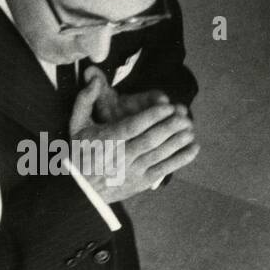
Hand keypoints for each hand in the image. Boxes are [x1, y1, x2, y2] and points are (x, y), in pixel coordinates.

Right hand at [69, 70, 197, 202]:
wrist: (80, 190)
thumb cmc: (80, 153)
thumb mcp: (76, 125)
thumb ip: (85, 100)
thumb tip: (94, 79)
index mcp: (107, 140)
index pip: (133, 126)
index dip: (152, 116)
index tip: (167, 106)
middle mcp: (121, 157)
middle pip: (150, 139)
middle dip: (170, 126)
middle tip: (184, 115)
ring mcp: (132, 171)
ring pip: (159, 154)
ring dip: (178, 141)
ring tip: (190, 128)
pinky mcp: (141, 182)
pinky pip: (164, 169)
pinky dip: (181, 159)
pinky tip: (193, 147)